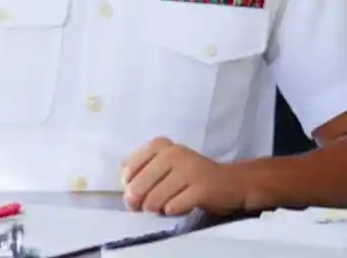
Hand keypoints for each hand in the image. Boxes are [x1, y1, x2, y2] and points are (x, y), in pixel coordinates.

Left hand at [120, 137, 247, 215]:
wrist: (231, 183)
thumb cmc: (190, 176)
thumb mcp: (163, 166)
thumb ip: (141, 172)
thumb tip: (126, 190)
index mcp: (159, 145)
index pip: (128, 168)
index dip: (127, 185)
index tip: (133, 192)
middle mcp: (173, 153)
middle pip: (139, 185)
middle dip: (138, 201)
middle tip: (143, 207)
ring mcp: (188, 170)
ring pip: (155, 198)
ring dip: (155, 208)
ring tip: (162, 206)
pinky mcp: (202, 188)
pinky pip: (174, 206)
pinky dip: (171, 211)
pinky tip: (176, 208)